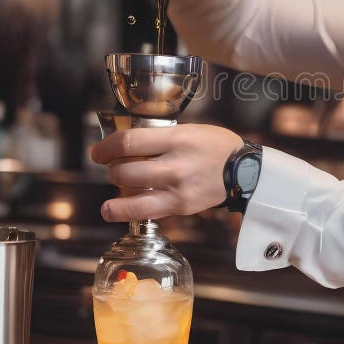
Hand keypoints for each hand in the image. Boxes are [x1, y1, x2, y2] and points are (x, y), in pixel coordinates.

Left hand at [90, 124, 242, 221]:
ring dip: (114, 198)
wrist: (245, 170)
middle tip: (113, 168)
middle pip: (124, 171)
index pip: (128, 143)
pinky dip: (126, 211)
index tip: (98, 152)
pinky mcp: (181, 207)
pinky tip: (118, 208)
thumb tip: (126, 145)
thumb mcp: (189, 130)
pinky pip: (145, 213)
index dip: (105, 148)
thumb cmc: (216, 146)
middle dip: (111, 170)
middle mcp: (175, 165)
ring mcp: (178, 190)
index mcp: (177, 139)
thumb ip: (160, 137)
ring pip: (130, 200)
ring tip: (113, 196)